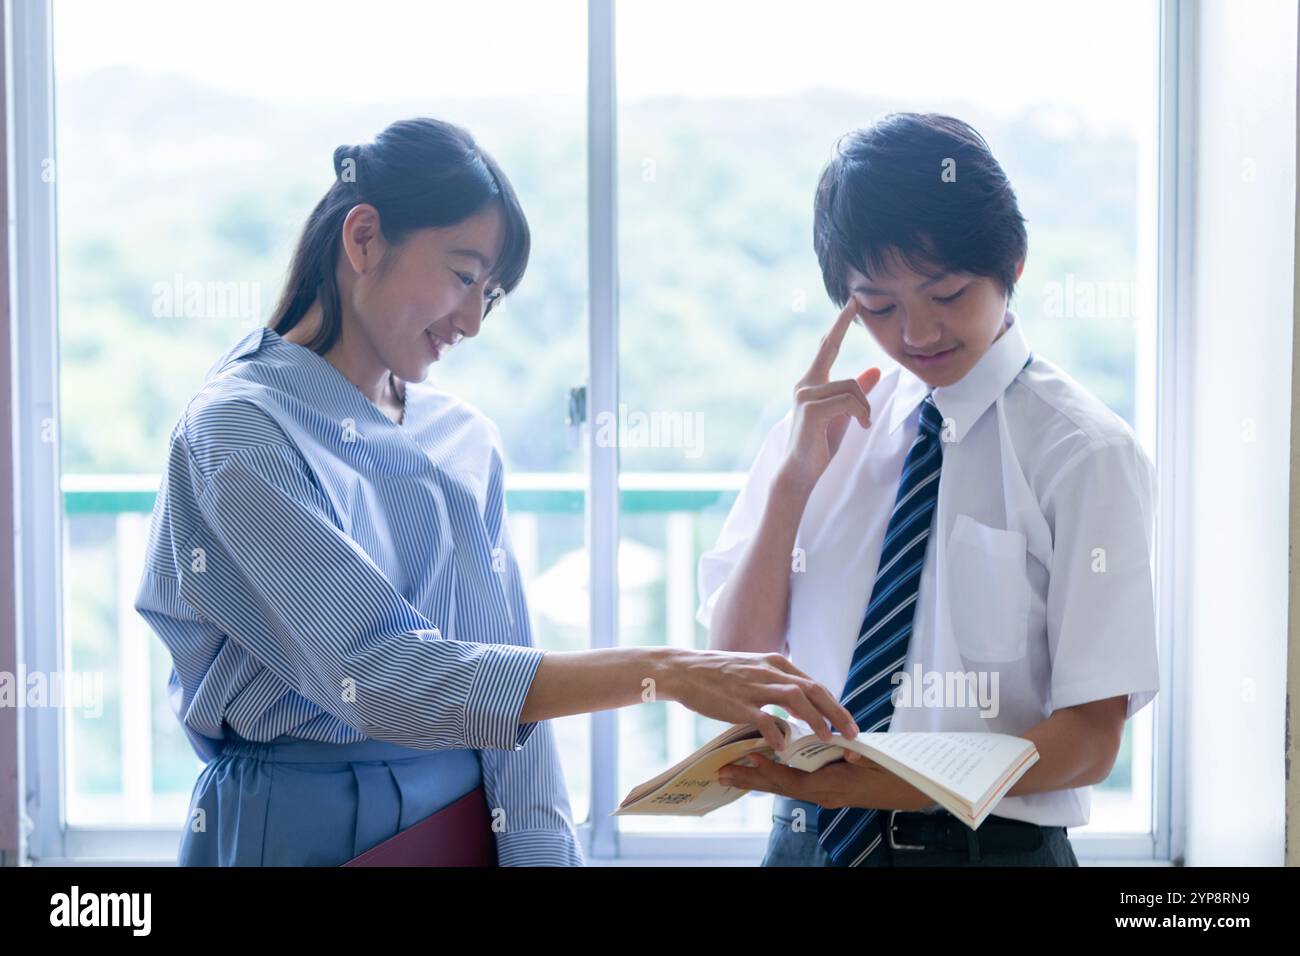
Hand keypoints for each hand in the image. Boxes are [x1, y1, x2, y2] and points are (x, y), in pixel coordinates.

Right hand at [657, 649, 858, 750]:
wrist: (684, 670)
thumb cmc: (718, 672)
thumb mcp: (753, 668)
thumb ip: (777, 681)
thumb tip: (800, 702)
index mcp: (775, 663)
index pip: (814, 684)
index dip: (834, 704)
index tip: (847, 721)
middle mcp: (769, 671)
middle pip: (813, 690)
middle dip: (836, 713)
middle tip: (851, 733)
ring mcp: (754, 686)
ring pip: (796, 699)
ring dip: (815, 719)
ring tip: (826, 738)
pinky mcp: (738, 703)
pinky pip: (764, 719)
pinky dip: (778, 733)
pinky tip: (783, 746)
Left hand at [716, 750, 934, 810]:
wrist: (910, 788)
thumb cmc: (894, 772)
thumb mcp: (875, 762)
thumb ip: (858, 756)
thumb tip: (848, 752)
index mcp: (832, 786)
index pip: (791, 780)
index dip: (768, 771)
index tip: (746, 758)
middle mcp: (823, 793)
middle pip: (780, 786)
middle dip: (751, 779)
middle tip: (723, 773)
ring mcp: (824, 794)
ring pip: (784, 786)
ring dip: (759, 778)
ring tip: (734, 772)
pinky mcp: (826, 790)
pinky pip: (795, 784)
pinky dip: (777, 776)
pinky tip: (764, 768)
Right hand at [779, 299, 882, 494]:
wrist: (800, 472)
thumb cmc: (819, 445)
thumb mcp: (845, 415)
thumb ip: (857, 392)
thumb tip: (873, 370)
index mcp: (811, 384)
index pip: (827, 348)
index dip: (838, 325)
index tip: (851, 304)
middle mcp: (805, 385)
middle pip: (836, 356)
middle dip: (841, 323)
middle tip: (856, 300)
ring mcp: (805, 396)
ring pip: (851, 387)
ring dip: (864, 407)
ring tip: (863, 424)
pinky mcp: (811, 411)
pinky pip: (848, 401)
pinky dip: (860, 414)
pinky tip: (860, 427)